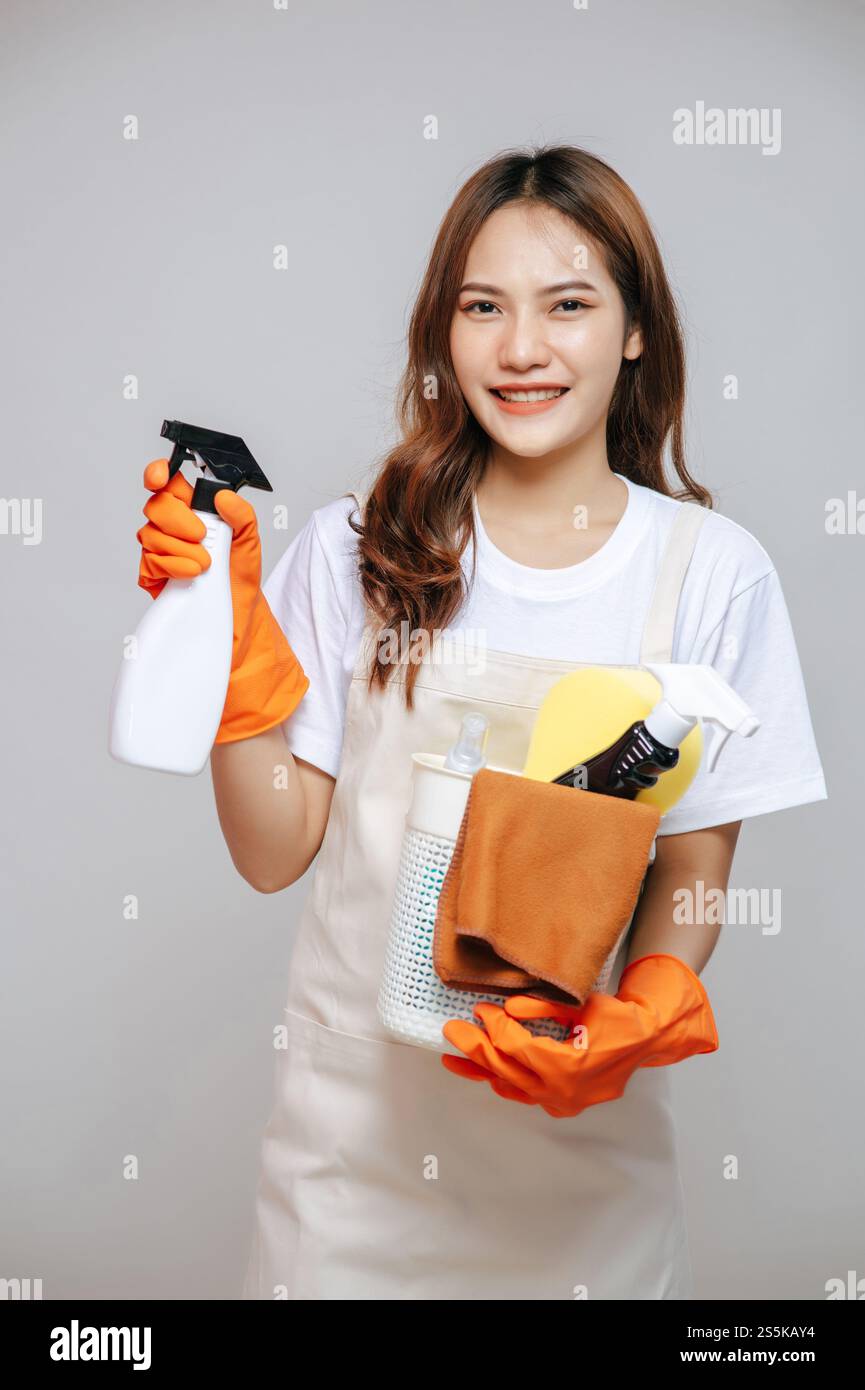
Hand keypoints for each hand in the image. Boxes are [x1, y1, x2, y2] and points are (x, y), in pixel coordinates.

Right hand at [136, 457, 308, 742]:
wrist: (237, 642)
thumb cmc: (243, 597)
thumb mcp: (252, 556)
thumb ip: (243, 522)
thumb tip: (226, 497)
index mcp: (199, 518)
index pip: (171, 485)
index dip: (161, 474)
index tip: (162, 476)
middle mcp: (177, 534)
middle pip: (156, 507)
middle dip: (177, 519)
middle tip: (202, 538)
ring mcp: (164, 558)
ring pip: (150, 535)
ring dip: (177, 547)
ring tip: (205, 567)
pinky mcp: (156, 583)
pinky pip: (148, 564)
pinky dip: (170, 566)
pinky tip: (191, 576)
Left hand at [440, 954, 717, 1118]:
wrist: (646, 1041)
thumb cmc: (617, 1019)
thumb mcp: (580, 1005)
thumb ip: (542, 1007)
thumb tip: (506, 1008)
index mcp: (568, 1065)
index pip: (516, 1047)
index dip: (494, 1026)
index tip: (481, 1009)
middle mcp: (562, 1090)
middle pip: (506, 1069)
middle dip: (476, 1048)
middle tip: (452, 1030)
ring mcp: (562, 1102)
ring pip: (511, 1087)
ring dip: (481, 1071)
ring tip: (452, 1060)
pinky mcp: (562, 1104)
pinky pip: (525, 1096)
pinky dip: (504, 1083)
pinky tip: (485, 1074)